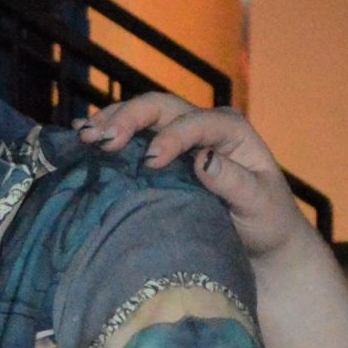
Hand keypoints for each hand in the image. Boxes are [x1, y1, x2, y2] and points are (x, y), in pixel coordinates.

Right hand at [81, 94, 313, 267]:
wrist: (261, 240)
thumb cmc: (266, 222)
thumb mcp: (258, 204)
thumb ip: (234, 181)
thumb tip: (202, 159)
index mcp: (230, 130)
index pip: (195, 122)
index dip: (171, 136)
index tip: (150, 162)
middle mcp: (203, 125)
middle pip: (160, 107)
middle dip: (128, 118)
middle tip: (99, 138)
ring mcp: (180, 137)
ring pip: (142, 116)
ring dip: (111, 122)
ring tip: (83, 135)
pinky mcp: (162, 153)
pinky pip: (133, 135)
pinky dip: (108, 133)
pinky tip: (81, 137)